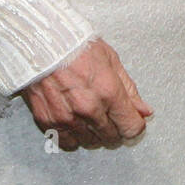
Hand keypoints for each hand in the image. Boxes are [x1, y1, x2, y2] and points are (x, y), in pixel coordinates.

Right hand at [21, 38, 152, 150]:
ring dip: (95, 133)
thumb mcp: (111, 60)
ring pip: (90, 142)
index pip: (131, 127)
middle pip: (112, 137)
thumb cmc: (76, 45)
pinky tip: (75, 122)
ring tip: (92, 115)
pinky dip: (74, 137)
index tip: (132, 119)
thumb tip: (144, 111)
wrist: (40, 41)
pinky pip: (67, 143)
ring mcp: (67, 118)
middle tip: (111, 114)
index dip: (135, 125)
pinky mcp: (48, 121)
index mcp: (108, 92)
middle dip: (116, 128)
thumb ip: (129, 90)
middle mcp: (89, 109)